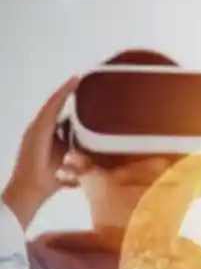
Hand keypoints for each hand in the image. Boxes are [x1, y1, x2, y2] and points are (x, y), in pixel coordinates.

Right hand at [3, 77, 82, 229]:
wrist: (31, 190)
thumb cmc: (50, 179)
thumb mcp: (73, 164)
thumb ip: (83, 158)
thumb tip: (101, 160)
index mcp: (51, 135)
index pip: (64, 115)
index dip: (74, 104)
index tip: (86, 90)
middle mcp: (43, 128)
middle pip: (58, 107)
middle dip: (70, 93)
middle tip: (84, 79)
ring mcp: (38, 128)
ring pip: (54, 104)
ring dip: (65, 91)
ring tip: (78, 78)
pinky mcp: (37, 130)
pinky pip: (51, 109)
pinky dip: (60, 97)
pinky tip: (70, 86)